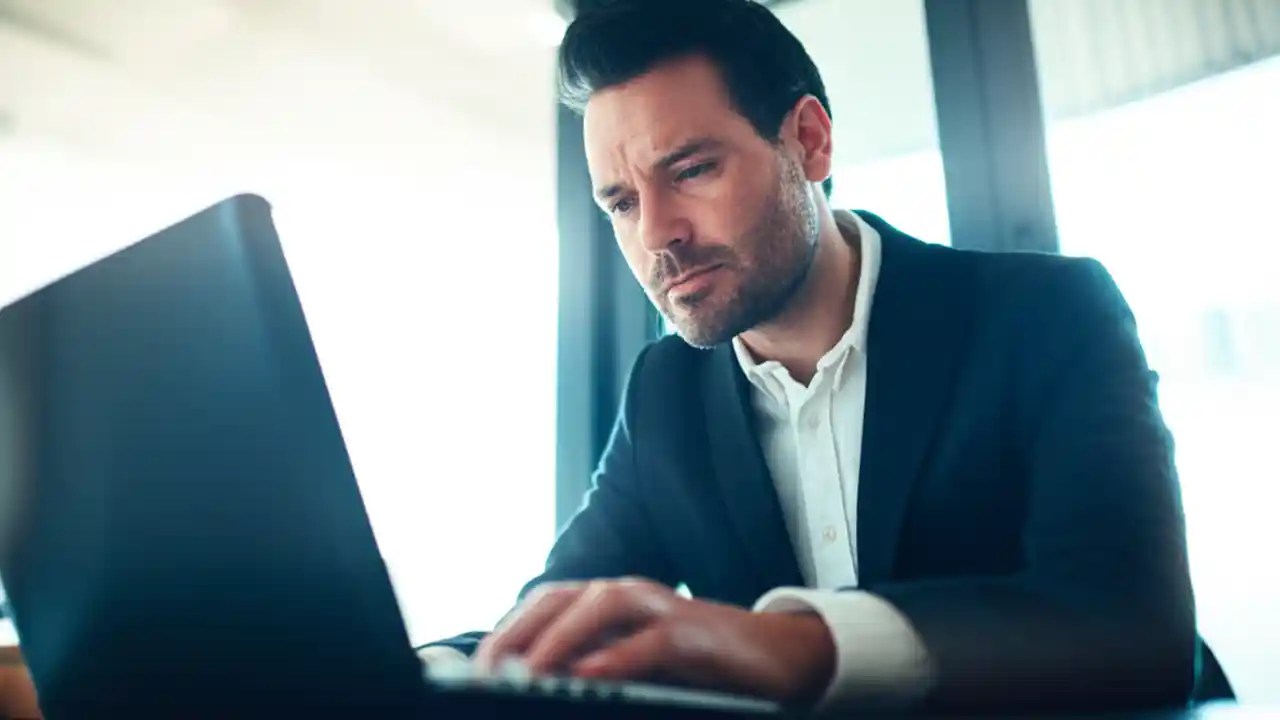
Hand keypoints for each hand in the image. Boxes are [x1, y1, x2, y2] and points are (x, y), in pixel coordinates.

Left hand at [473, 578, 835, 704]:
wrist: (775, 657)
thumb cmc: (699, 665)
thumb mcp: (635, 665)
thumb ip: (592, 667)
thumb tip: (539, 684)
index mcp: (609, 603)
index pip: (545, 604)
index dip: (508, 631)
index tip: (478, 668)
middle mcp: (630, 596)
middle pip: (561, 597)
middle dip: (520, 632)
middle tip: (489, 671)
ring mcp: (663, 609)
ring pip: (600, 606)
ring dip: (559, 637)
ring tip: (528, 671)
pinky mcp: (694, 635)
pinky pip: (650, 642)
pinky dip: (617, 657)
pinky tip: (589, 675)